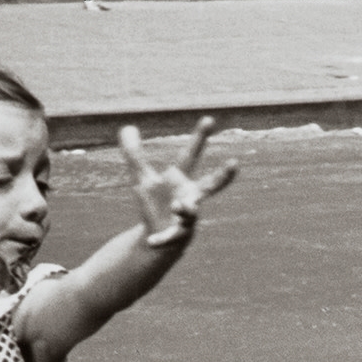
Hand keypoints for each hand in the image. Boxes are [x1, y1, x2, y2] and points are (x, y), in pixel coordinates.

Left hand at [118, 117, 237, 246]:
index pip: (191, 155)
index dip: (199, 137)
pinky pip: (170, 237)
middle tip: (235, 164)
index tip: (209, 119)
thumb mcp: (140, 178)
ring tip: (178, 206)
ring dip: (185, 208)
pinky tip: (152, 242)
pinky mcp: (178, 237)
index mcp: (181, 180)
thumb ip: (134, 154)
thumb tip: (127, 127)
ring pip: (191, 212)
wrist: (157, 237)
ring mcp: (187, 218)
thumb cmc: (155, 204)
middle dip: (222, 176)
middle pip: (209, 184)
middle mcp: (190, 197)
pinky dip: (161, 239)